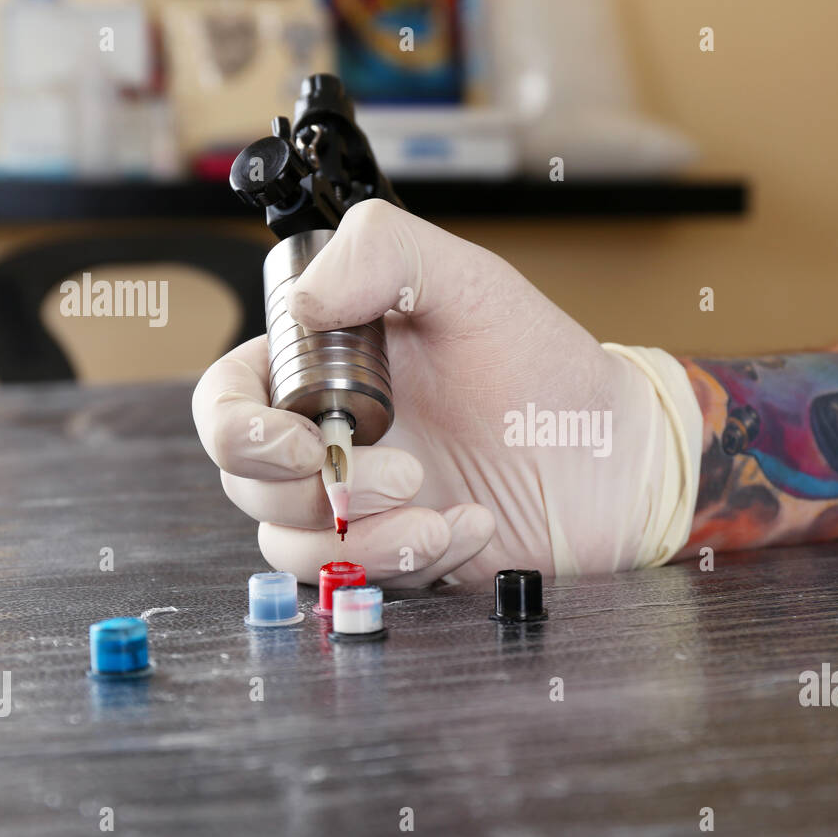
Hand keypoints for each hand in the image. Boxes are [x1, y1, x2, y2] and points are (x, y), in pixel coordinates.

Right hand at [193, 199, 691, 585]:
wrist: (610, 453)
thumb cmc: (541, 363)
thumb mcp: (468, 282)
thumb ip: (383, 255)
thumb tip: (303, 303)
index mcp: (321, 369)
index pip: (226, 403)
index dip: (240, 432)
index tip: (302, 442)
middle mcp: (326, 437)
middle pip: (247, 485)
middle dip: (312, 492)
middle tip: (404, 474)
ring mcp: (357, 503)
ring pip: (290, 546)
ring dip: (360, 539)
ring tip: (441, 517)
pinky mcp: (393, 555)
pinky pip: (356, 581)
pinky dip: (408, 562)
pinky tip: (474, 528)